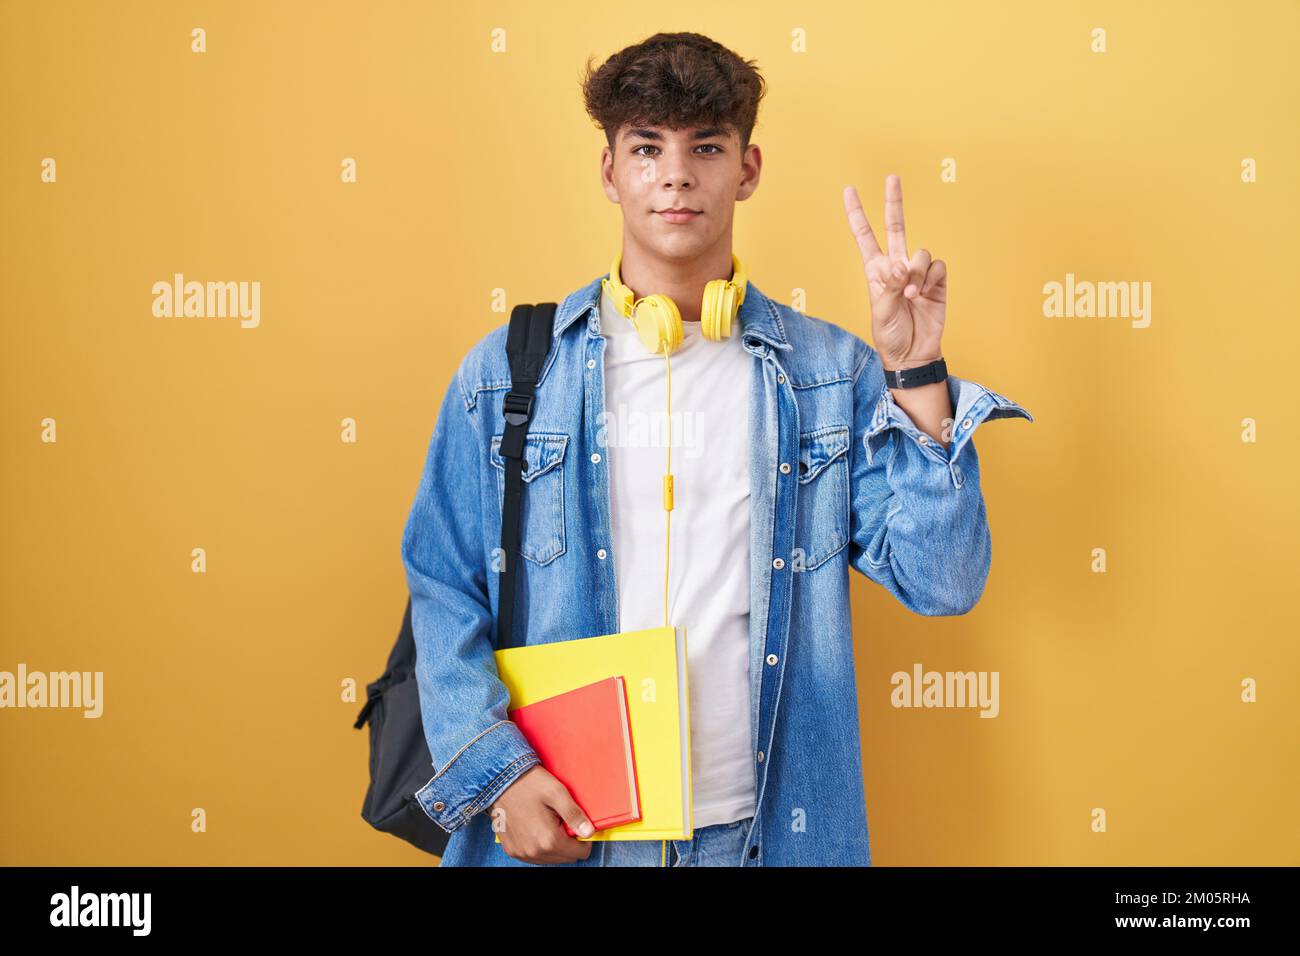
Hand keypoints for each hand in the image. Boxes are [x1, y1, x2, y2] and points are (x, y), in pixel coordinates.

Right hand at [487, 764, 594, 864]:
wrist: (499, 781)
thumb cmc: (528, 783)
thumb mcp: (557, 793)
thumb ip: (575, 815)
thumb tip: (589, 832)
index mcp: (548, 839)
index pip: (579, 852)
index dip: (583, 838)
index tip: (578, 825)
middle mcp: (533, 851)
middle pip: (565, 858)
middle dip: (569, 842)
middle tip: (562, 821)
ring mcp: (521, 853)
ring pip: (550, 859)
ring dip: (554, 846)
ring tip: (549, 823)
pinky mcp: (512, 850)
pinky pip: (534, 857)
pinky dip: (540, 847)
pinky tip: (538, 829)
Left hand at [843, 174, 946, 370]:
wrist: (913, 354)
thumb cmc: (891, 335)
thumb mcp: (881, 312)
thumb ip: (889, 286)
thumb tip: (900, 264)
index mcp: (876, 271)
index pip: (865, 236)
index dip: (857, 214)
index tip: (849, 190)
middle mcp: (896, 266)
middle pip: (896, 227)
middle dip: (894, 202)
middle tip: (892, 177)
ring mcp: (917, 272)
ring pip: (919, 253)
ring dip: (915, 272)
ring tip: (911, 294)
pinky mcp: (936, 280)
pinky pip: (936, 266)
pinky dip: (929, 278)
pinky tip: (924, 294)